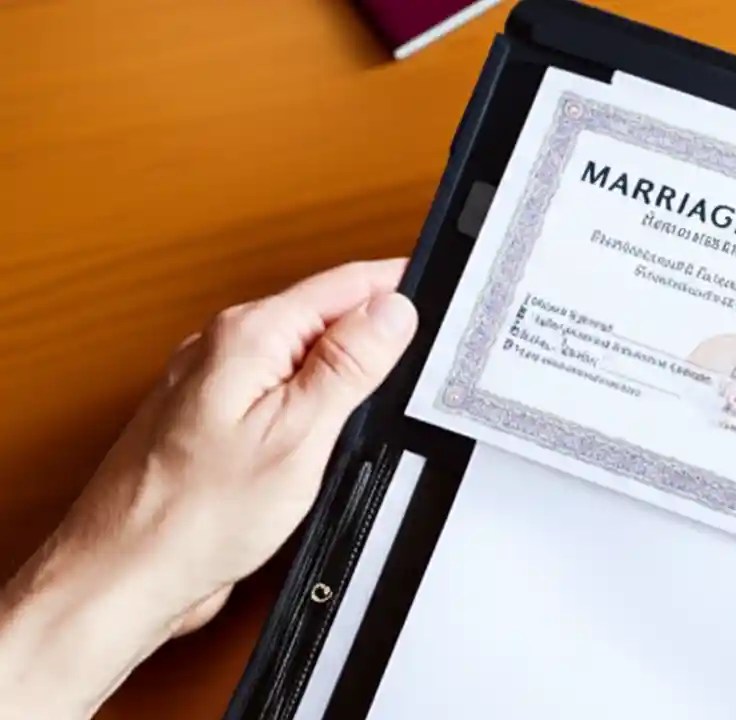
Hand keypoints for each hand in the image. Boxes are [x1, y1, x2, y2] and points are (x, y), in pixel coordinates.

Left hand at [0, 260, 417, 718]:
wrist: (126, 574)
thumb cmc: (193, 514)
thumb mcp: (298, 434)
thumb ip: (348, 365)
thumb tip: (392, 310)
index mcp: (248, 336)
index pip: (342, 285)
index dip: (396, 285)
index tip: (438, 290)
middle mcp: (224, 349)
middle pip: (321, 314)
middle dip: (375, 323)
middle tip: (429, 340)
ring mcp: (214, 384)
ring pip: (299, 353)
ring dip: (345, 363)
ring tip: (389, 378)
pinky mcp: (213, 421)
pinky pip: (277, 388)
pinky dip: (314, 398)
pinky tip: (332, 424)